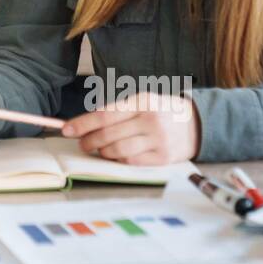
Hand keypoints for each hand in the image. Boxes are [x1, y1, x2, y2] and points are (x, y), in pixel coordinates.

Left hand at [62, 91, 198, 164]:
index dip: (83, 123)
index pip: (105, 114)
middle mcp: (150, 120)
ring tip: (99, 149)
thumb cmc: (160, 112)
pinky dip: (119, 160)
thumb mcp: (142, 102)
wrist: (195, 124)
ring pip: (118, 150)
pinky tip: (116, 155)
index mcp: (142, 102)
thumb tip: (84, 123)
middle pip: (109, 134)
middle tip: (82, 143)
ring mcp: (158, 140)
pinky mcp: (163, 158)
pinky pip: (131, 162)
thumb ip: (117, 111)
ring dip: (102, 152)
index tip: (66, 129)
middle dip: (89, 140)